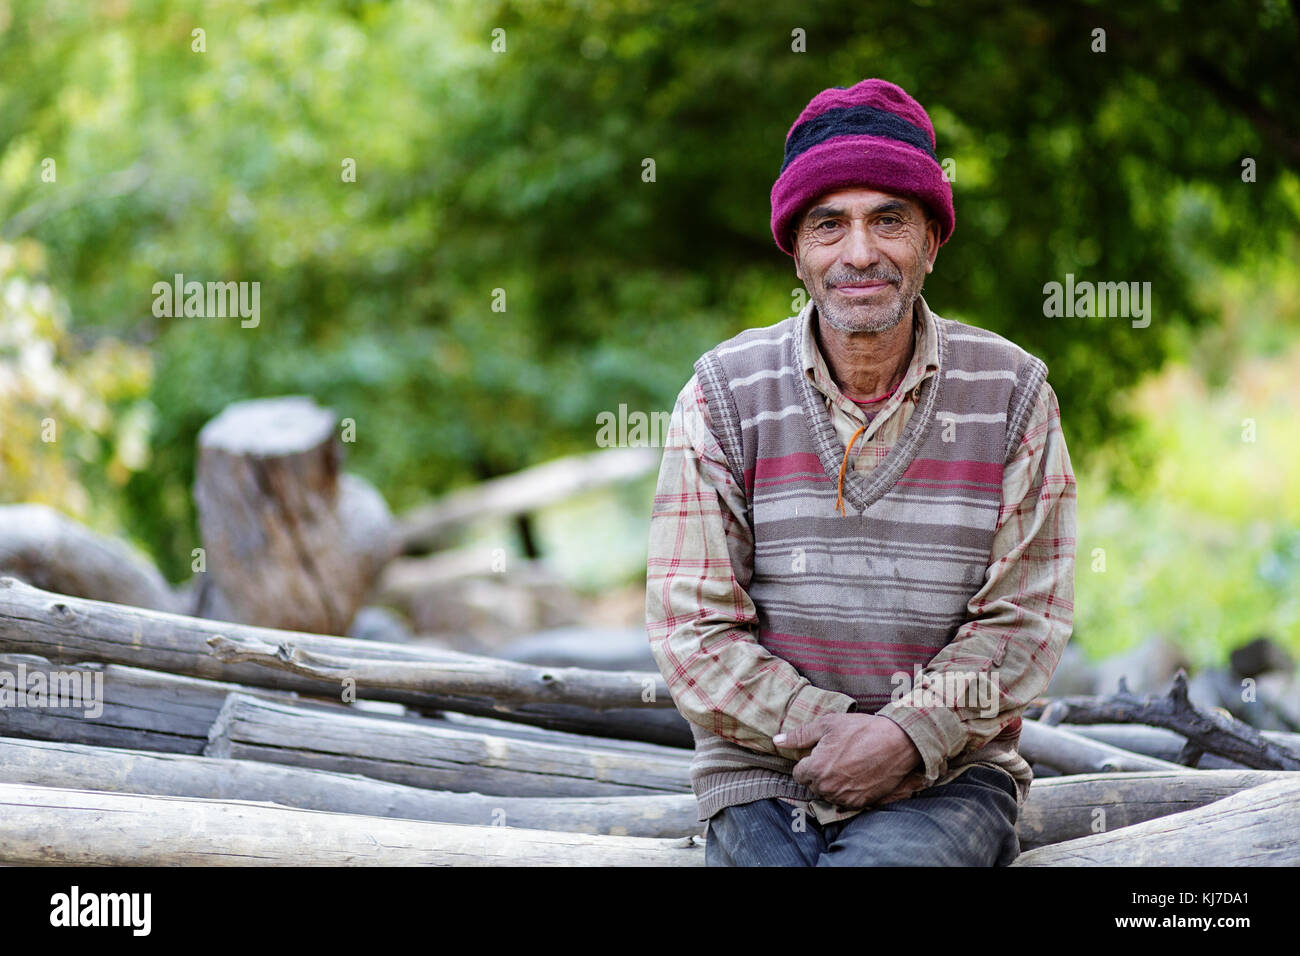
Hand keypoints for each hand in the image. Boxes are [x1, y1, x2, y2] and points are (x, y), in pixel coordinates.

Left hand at [774, 713, 923, 809]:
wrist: (897, 742)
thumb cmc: (861, 730)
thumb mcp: (828, 725)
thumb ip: (799, 735)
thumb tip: (777, 741)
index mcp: (816, 769)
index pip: (798, 774)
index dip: (807, 762)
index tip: (820, 754)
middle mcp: (827, 787)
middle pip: (812, 785)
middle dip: (819, 773)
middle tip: (836, 757)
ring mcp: (844, 798)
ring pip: (828, 793)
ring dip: (832, 783)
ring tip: (848, 765)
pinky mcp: (860, 804)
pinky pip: (844, 801)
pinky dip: (847, 791)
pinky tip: (857, 775)